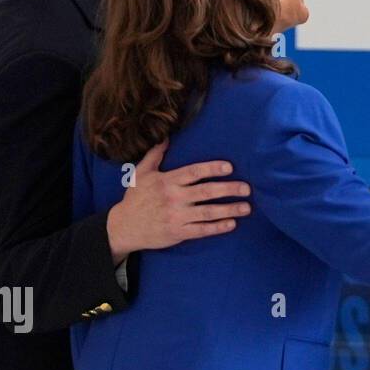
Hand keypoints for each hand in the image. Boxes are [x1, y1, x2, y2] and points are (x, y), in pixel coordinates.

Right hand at [106, 139, 252, 260]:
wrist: (123, 227)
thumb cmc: (135, 199)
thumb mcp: (140, 174)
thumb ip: (155, 155)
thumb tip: (166, 137)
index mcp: (167, 181)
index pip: (194, 172)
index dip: (212, 169)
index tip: (230, 167)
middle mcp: (174, 198)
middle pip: (206, 191)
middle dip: (229, 189)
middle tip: (247, 188)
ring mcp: (177, 216)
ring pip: (208, 212)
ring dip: (229, 210)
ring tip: (246, 207)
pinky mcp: (178, 232)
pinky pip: (201, 230)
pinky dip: (217, 227)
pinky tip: (232, 224)